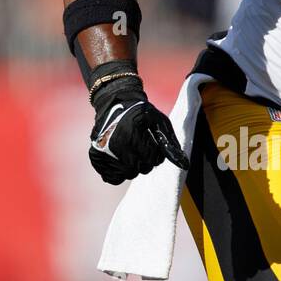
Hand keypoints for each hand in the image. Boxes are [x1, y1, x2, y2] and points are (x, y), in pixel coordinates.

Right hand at [88, 70, 188, 184]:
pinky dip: (119, 173)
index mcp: (132, 133)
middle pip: (140, 170)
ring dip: (133, 167)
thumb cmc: (141, 113)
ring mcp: (103, 150)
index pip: (152, 160)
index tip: (152, 144)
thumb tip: (185, 165)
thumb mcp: (160, 122)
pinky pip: (112, 178)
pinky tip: (121, 159)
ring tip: (132, 151)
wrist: (115, 102)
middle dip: (145, 162)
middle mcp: (115, 143)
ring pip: (127, 175)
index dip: (156, 155)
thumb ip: (171, 144)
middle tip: (141, 148)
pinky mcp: (95, 156)